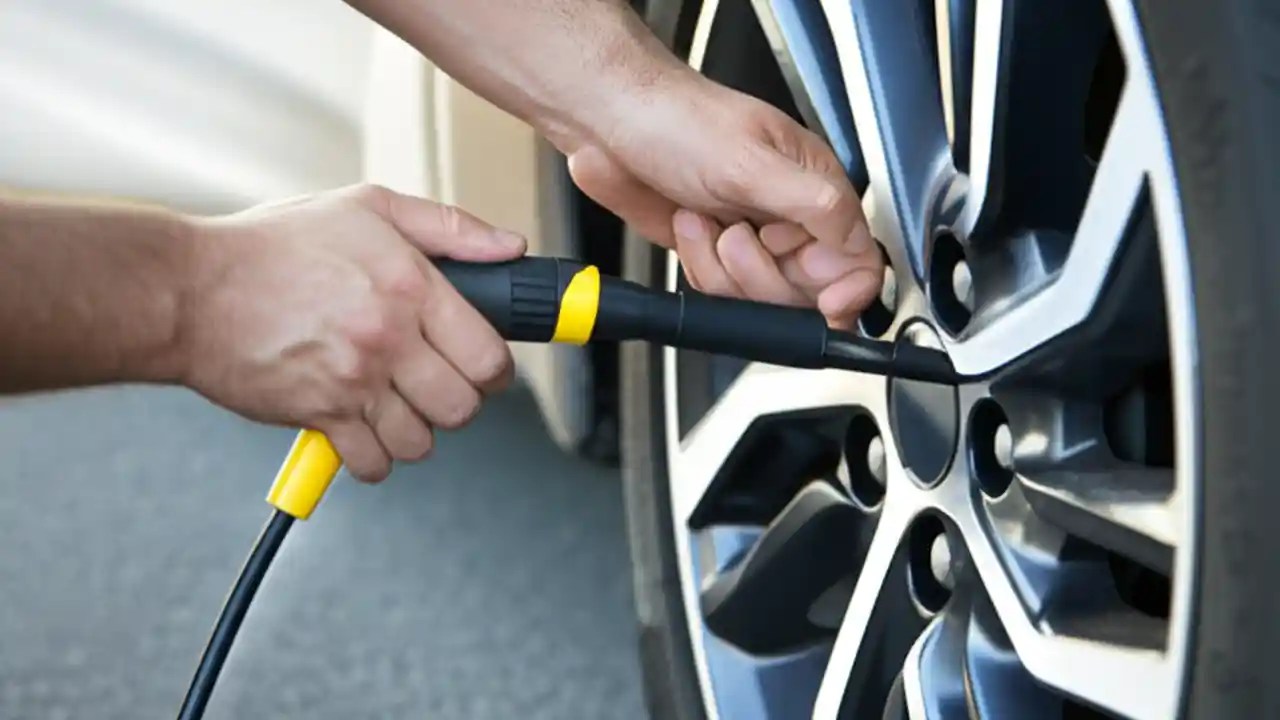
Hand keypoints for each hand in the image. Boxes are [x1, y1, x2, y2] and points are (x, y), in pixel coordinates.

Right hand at [182, 184, 525, 481]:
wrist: (190, 289)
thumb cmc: (275, 245)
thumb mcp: (367, 208)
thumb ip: (448, 227)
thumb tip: (510, 248)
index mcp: (410, 287)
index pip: (489, 356)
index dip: (494, 370)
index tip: (483, 369)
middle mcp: (388, 337)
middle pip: (463, 406)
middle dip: (457, 402)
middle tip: (436, 387)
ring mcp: (353, 380)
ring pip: (422, 442)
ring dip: (415, 432)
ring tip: (395, 407)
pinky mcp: (319, 414)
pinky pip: (374, 464)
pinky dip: (374, 458)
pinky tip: (362, 430)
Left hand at [565, 72, 881, 327]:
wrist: (612, 121)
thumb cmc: (679, 119)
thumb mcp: (751, 161)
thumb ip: (812, 205)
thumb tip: (856, 244)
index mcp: (814, 187)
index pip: (856, 257)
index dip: (847, 289)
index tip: (826, 306)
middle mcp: (788, 218)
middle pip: (805, 292)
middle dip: (761, 274)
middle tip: (734, 235)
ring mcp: (750, 239)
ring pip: (757, 299)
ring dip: (721, 268)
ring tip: (703, 220)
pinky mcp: (713, 255)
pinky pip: (719, 293)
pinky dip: (698, 266)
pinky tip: (687, 226)